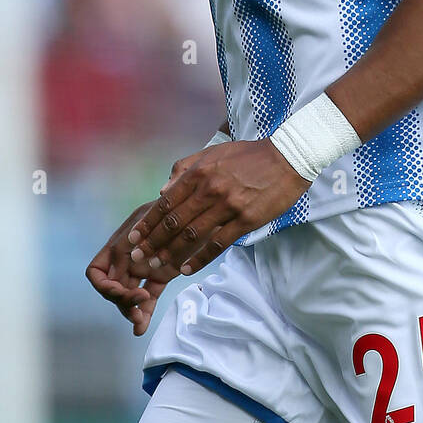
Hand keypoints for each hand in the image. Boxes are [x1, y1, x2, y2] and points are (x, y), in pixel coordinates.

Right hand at [85, 202, 174, 336]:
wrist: (205, 210)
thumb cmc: (177, 208)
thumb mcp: (152, 219)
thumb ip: (134, 240)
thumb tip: (118, 267)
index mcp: (119, 243)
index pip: (96, 271)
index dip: (102, 285)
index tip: (117, 291)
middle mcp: (128, 258)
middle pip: (114, 289)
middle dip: (121, 300)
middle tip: (137, 303)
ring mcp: (145, 268)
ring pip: (131, 296)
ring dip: (132, 310)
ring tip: (139, 320)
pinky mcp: (162, 275)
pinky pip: (149, 296)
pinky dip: (145, 311)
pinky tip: (141, 328)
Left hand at [127, 139, 308, 277]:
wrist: (288, 157)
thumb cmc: (249, 155)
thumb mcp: (213, 153)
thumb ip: (185, 169)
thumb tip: (162, 190)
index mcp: (200, 173)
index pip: (166, 202)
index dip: (148, 222)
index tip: (135, 237)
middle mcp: (210, 189)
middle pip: (174, 222)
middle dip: (153, 242)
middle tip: (138, 258)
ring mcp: (228, 206)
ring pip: (192, 235)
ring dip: (171, 254)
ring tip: (158, 267)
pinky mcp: (246, 220)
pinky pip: (217, 243)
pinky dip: (199, 258)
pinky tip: (187, 269)